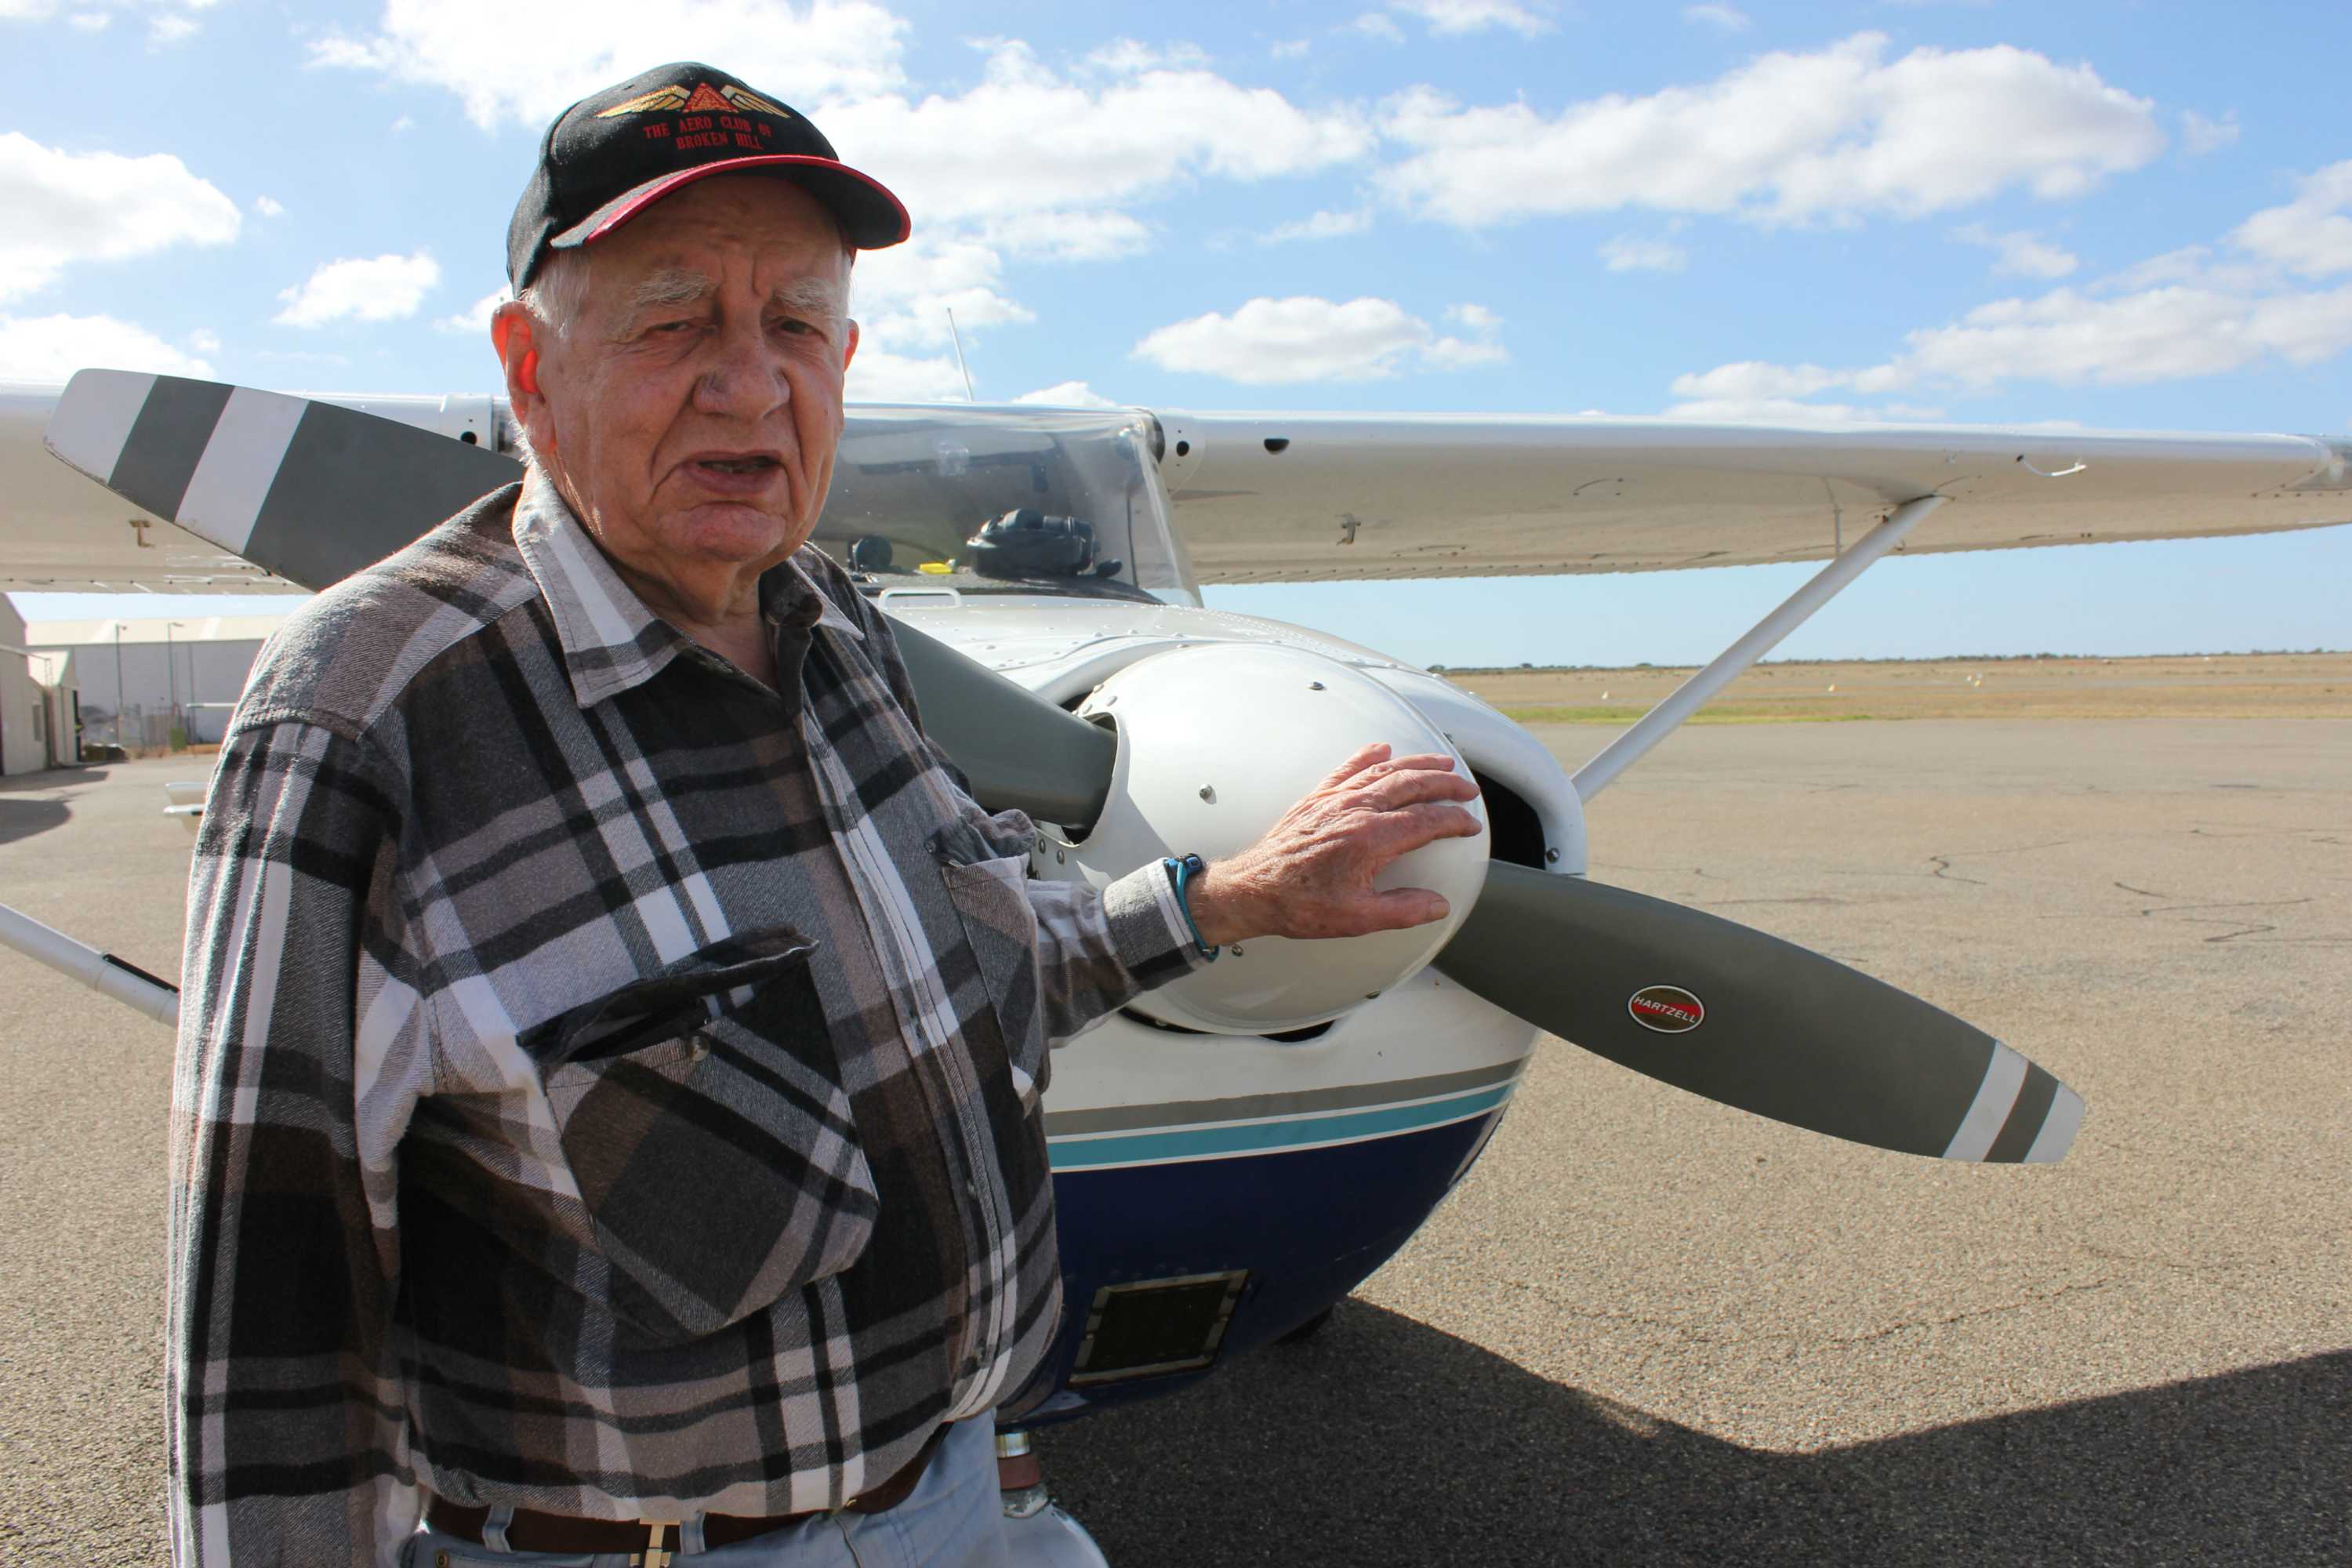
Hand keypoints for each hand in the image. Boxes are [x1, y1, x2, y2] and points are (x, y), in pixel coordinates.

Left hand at [1184, 743, 1482, 946]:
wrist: (1253, 889)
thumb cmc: (1299, 904)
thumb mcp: (1358, 918)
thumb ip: (1404, 910)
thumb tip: (1437, 905)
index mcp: (1371, 838)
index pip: (1427, 820)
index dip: (1454, 820)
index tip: (1469, 824)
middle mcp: (1355, 810)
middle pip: (1412, 784)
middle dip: (1446, 783)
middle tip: (1467, 788)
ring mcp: (1335, 799)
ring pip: (1385, 770)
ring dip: (1418, 764)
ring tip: (1442, 762)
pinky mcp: (1317, 798)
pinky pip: (1348, 768)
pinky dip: (1368, 756)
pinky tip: (1382, 749)